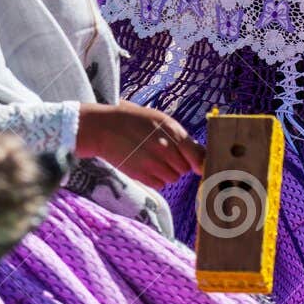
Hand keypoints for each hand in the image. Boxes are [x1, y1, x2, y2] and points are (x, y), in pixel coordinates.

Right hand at [75, 102, 203, 189]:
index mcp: (172, 131)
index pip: (199, 156)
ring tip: (152, 158)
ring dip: (167, 172)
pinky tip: (145, 165)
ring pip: (173, 178)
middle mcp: (165, 148)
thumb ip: (181, 137)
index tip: (199, 165)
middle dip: (179, 164)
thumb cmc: (133, 121)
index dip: (200, 162)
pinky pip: (160, 184)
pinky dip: (156, 178)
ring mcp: (153, 163)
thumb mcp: (160, 120)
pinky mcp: (141, 175)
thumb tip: (202, 155)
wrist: (101, 128)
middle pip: (186, 168)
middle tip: (164, 153)